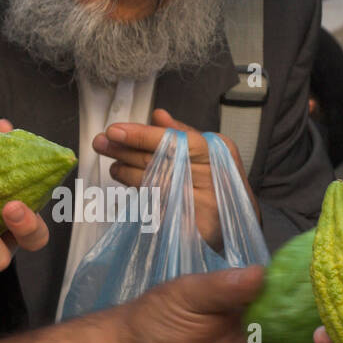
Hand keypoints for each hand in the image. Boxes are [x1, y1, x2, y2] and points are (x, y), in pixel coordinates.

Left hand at [92, 108, 258, 250]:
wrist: (240, 224)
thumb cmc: (224, 183)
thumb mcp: (214, 151)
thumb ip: (184, 133)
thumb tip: (157, 115)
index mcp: (215, 152)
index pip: (172, 141)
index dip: (140, 135)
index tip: (114, 130)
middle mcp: (210, 177)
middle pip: (157, 162)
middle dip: (124, 151)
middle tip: (101, 143)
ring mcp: (199, 205)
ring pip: (151, 184)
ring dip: (126, 173)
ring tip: (114, 166)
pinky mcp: (188, 227)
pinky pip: (155, 206)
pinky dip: (138, 194)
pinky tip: (127, 186)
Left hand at [119, 268, 322, 342]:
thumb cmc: (160, 317)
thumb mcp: (192, 292)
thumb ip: (226, 286)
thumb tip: (263, 271)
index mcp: (254, 305)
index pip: (292, 298)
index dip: (315, 295)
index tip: (341, 289)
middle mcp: (264, 335)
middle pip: (304, 334)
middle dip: (327, 331)